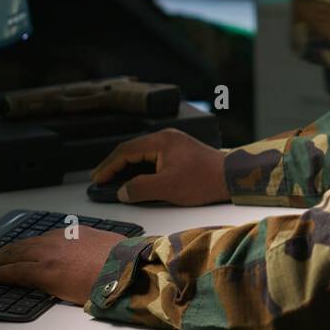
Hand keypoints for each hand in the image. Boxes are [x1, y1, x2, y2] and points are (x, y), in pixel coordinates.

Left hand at [0, 226, 124, 305]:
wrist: (129, 267)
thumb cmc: (124, 261)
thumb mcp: (106, 248)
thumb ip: (90, 251)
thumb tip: (87, 260)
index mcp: (73, 235)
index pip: (39, 241)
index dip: (21, 248)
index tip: (11, 251)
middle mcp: (57, 240)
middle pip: (21, 245)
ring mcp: (50, 255)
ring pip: (13, 256)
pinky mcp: (46, 271)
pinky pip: (15, 271)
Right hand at [91, 129, 230, 205]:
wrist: (232, 178)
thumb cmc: (204, 180)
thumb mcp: (167, 188)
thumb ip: (139, 188)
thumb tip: (122, 191)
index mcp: (160, 141)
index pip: (125, 151)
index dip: (108, 166)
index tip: (97, 178)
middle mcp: (166, 138)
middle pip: (132, 150)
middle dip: (115, 165)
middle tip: (101, 179)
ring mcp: (174, 144)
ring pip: (143, 154)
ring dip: (128, 167)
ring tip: (114, 180)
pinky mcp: (181, 152)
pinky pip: (154, 158)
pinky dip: (142, 168)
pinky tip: (137, 179)